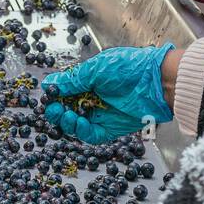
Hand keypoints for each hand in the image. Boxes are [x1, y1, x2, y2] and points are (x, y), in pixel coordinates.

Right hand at [41, 43, 174, 142]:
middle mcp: (93, 99)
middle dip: (57, 112)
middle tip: (54, 110)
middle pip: (67, 111)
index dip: (55, 97)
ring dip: (67, 122)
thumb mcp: (95, 70)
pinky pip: (90, 135)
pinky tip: (78, 122)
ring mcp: (100, 115)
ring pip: (75, 125)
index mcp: (89, 82)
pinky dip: (81, 131)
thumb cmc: (129, 69)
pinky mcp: (109, 129)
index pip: (65, 92)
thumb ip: (72, 80)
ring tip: (67, 115)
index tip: (48, 98)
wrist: (155, 83)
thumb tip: (49, 84)